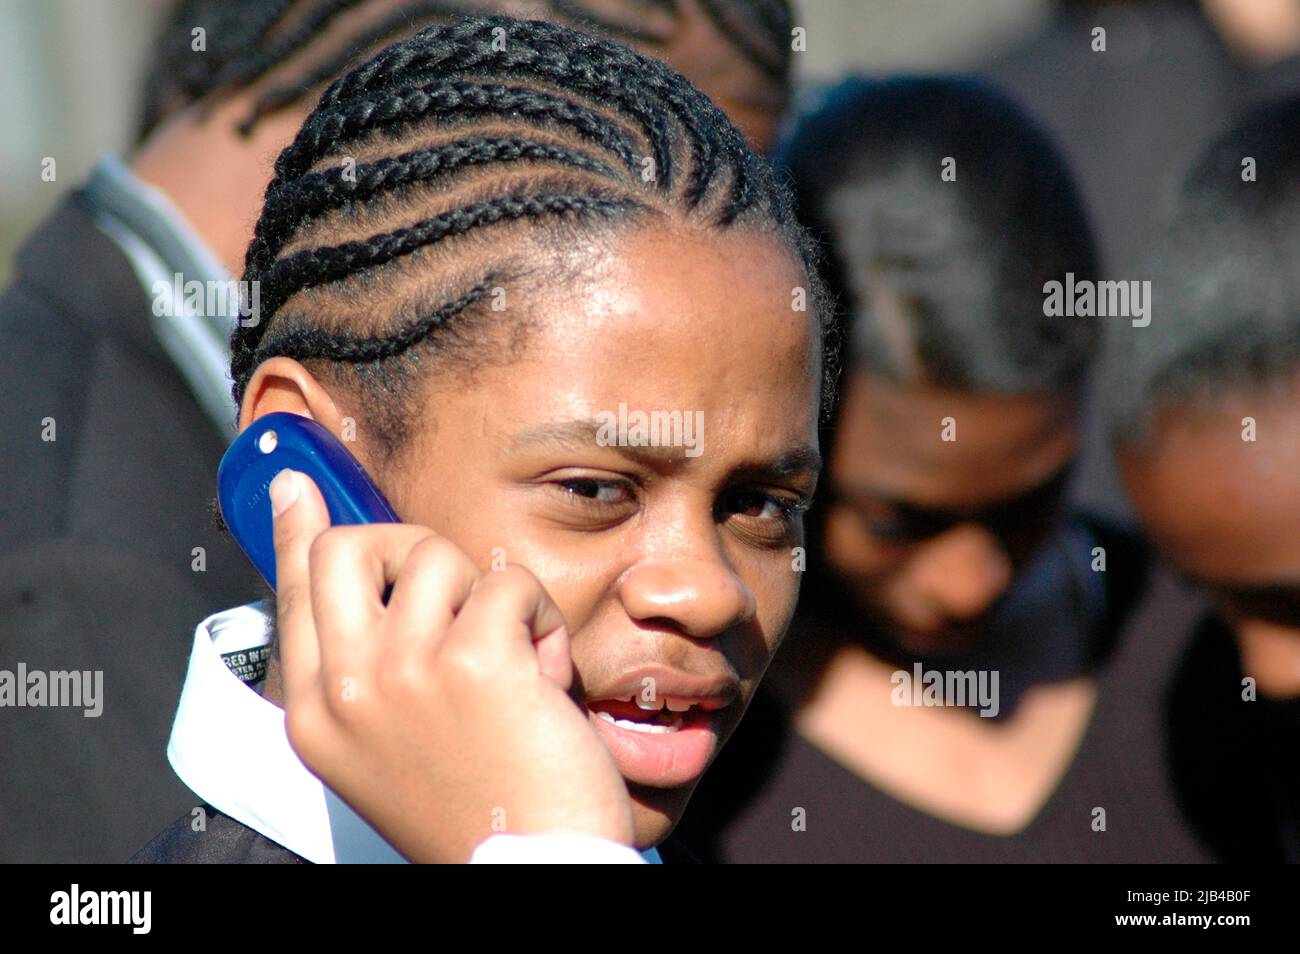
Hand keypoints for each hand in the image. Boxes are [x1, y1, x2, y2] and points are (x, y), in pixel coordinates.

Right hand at [267, 468, 634, 861]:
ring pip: (439, 553)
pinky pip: (510, 585)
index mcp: (317, 713)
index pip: (292, 591)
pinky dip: (541, 621)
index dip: (295, 531)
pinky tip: (546, 681)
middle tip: (454, 593)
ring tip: (513, 661)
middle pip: (347, 546)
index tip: (297, 485)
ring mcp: (402, 670)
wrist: (527, 868)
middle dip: (409, 547)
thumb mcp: (388, 743)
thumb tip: (362, 581)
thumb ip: (367, 666)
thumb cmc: (475, 804)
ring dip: (491, 596)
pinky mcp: (473, 660)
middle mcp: (346, 688)